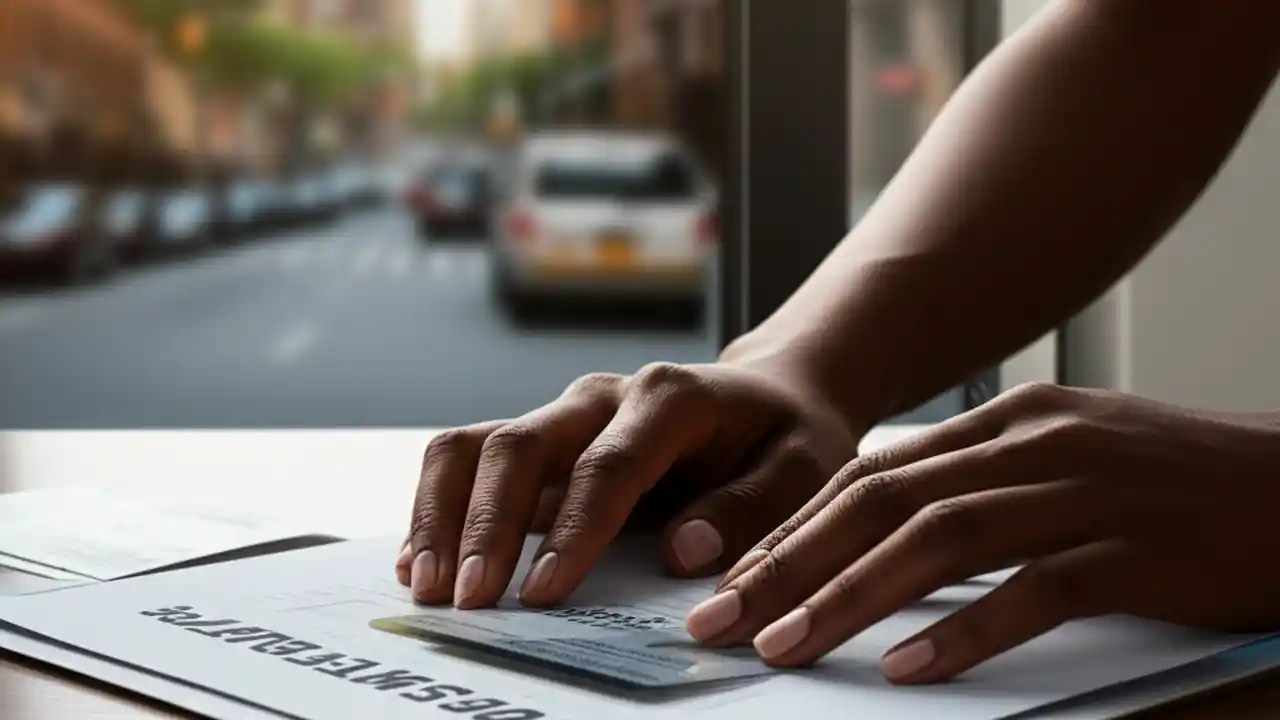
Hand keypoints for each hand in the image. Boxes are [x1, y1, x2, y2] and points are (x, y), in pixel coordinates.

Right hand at [395, 359, 861, 608]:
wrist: (771, 395)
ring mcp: (565, 415)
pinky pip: (470, 459)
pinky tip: (420, 561)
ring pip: (477, 444)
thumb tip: (680, 553)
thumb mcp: (803, 469)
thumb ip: (749, 509)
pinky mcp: (544, 440)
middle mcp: (604, 398)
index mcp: (670, 397)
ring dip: (443, 512)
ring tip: (427, 587)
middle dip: (486, 525)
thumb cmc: (788, 438)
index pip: (608, 465)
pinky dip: (437, 506)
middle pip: (521, 444)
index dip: (572, 530)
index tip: (544, 594)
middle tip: (467, 601)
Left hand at [686, 383, 1279, 683]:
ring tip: (786, 647)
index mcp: (1009, 419)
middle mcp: (1034, 443)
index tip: (738, 577)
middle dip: (792, 563)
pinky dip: (963, 631)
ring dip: (851, 596)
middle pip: (883, 502)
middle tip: (726, 618)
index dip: (796, 527)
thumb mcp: (1065, 455)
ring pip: (940, 540)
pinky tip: (908, 669)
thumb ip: (977, 476)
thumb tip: (884, 514)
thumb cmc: (1174, 483)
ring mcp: (1085, 491)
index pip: (873, 473)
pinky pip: (1032, 591)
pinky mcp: (1135, 549)